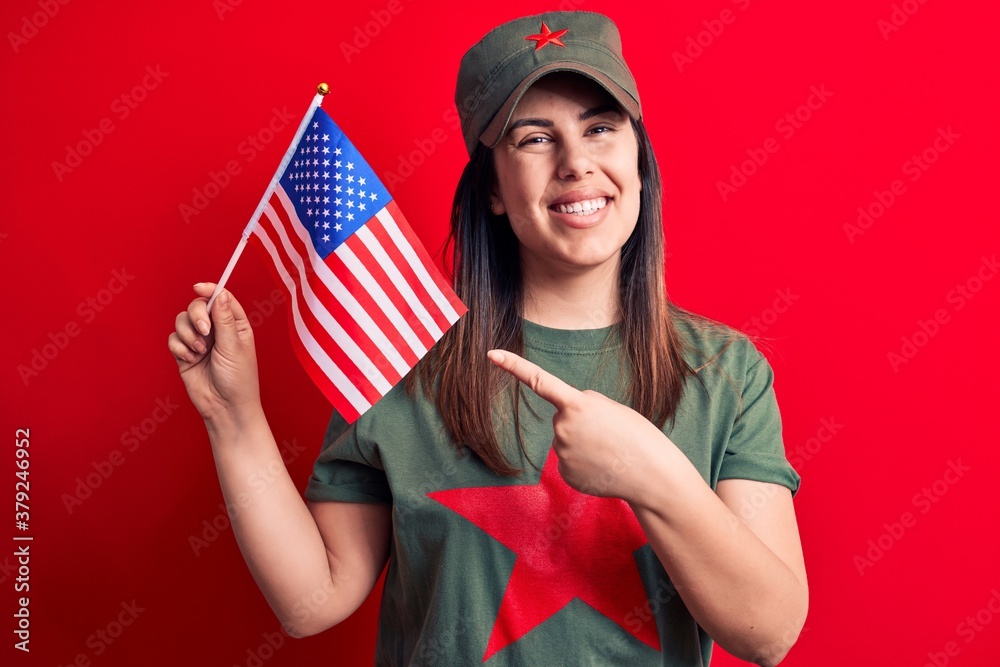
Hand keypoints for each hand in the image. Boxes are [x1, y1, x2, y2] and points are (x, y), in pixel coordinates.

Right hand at [167, 283, 262, 426]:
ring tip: (199, 351)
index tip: (198, 287)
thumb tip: (220, 294)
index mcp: (235, 325)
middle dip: (196, 315)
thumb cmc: (238, 379)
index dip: (210, 290)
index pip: (221, 299)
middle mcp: (216, 330)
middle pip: (197, 306)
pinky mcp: (185, 353)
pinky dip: (179, 346)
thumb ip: (224, 320)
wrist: (224, 407)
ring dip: (188, 334)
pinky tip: (190, 359)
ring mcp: (199, 341)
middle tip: (204, 331)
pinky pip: (173, 338)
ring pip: (182, 321)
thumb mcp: (233, 347)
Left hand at [487, 349, 667, 501]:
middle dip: (582, 422)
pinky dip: (584, 462)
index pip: (539, 380)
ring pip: (566, 440)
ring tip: (609, 450)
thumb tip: (563, 418)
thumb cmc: (636, 435)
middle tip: (609, 433)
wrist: (651, 474)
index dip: (513, 366)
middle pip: (563, 417)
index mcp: (577, 404)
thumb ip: (583, 405)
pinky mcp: (564, 474)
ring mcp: (561, 453)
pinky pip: (570, 460)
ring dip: (584, 443)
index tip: (491, 354)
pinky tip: (603, 466)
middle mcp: (562, 428)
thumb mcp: (611, 408)